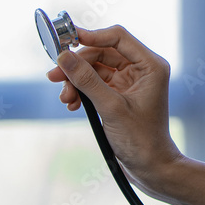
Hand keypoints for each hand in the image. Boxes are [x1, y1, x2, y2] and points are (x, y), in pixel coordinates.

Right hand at [45, 25, 184, 196]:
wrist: (149, 167)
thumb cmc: (140, 139)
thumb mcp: (110, 107)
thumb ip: (86, 80)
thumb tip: (64, 57)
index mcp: (149, 65)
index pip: (117, 38)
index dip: (90, 36)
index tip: (65, 41)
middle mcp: (140, 69)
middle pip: (101, 53)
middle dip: (77, 66)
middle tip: (55, 77)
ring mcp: (128, 82)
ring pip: (94, 70)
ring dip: (76, 82)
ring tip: (66, 99)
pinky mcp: (118, 95)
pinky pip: (93, 84)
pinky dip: (81, 92)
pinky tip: (73, 105)